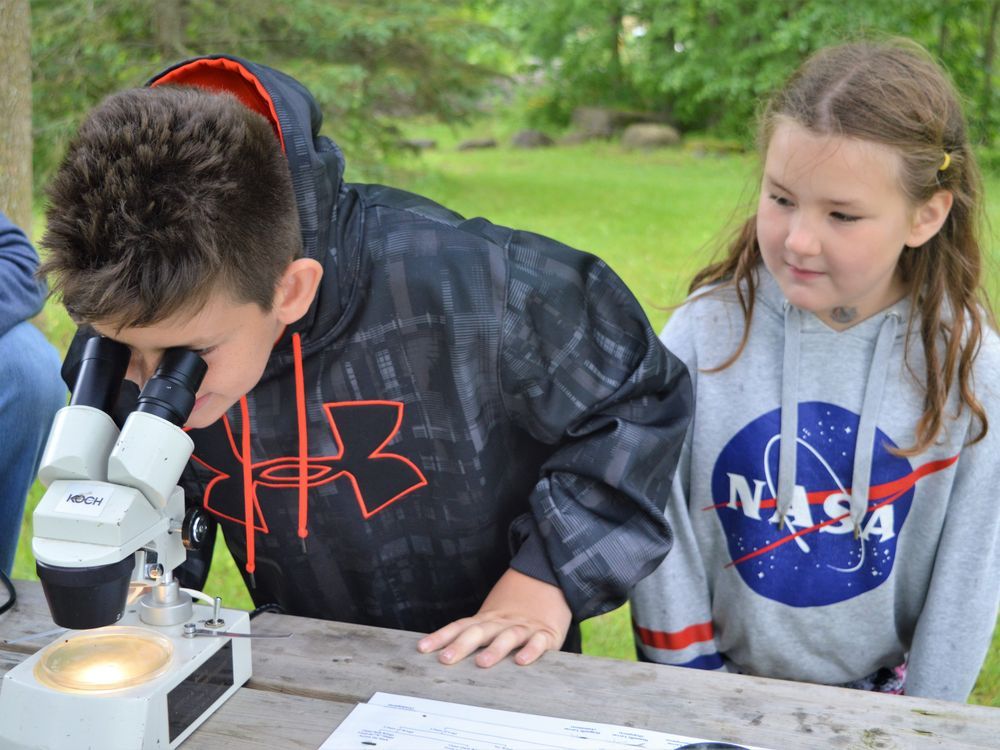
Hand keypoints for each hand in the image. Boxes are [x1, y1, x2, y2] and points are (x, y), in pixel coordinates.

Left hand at [417, 568, 571, 667]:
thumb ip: (474, 632)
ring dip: (494, 650)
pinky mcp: (546, 633)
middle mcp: (502, 621)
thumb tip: (443, 649)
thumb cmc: (517, 610)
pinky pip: (539, 642)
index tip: (422, 648)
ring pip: (508, 636)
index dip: (441, 636)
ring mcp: (524, 626)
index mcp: (487, 618)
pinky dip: (531, 651)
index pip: (461, 626)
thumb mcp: (493, 617)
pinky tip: (522, 661)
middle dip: (461, 645)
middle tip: (445, 659)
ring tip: (482, 662)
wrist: (550, 581)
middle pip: (479, 631)